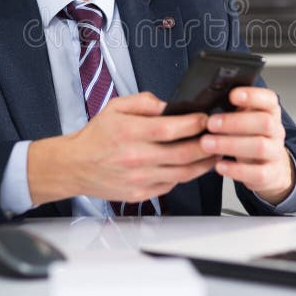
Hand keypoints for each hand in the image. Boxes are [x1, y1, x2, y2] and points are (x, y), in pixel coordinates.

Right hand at [26, 92, 218, 205]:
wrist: (75, 166)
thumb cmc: (96, 137)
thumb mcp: (116, 107)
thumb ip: (144, 102)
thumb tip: (168, 105)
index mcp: (131, 132)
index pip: (171, 128)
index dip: (194, 123)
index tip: (206, 118)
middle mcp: (137, 157)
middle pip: (183, 153)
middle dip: (207, 144)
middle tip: (219, 136)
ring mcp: (140, 178)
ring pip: (183, 173)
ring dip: (203, 163)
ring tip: (214, 152)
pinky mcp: (141, 194)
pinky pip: (171, 185)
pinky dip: (185, 175)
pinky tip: (193, 166)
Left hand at [200, 87, 294, 204]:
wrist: (271, 167)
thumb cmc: (251, 137)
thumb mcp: (246, 119)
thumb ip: (233, 109)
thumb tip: (206, 99)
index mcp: (270, 113)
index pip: (269, 99)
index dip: (252, 96)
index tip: (232, 95)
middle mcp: (276, 131)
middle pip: (264, 122)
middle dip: (235, 122)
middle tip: (210, 124)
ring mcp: (275, 153)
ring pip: (260, 147)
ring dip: (230, 145)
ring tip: (207, 143)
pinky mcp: (270, 174)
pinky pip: (257, 173)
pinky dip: (236, 170)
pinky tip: (219, 165)